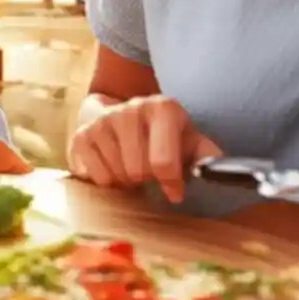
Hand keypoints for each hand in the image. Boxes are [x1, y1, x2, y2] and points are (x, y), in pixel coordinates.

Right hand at [69, 95, 222, 202]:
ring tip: (130, 167)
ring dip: (125, 180)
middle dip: (145, 179)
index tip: (174, 191)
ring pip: (116, 175)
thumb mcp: (189, 141)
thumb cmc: (163, 136)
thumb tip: (216, 173)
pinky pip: (95, 177)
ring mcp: (103, 121)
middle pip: (138, 172)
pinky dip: (106, 180)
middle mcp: (131, 109)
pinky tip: (112, 166)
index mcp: (163, 108)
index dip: (171, 184)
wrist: (120, 114)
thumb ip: (207, 157)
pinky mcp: (82, 134)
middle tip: (147, 172)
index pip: (164, 163)